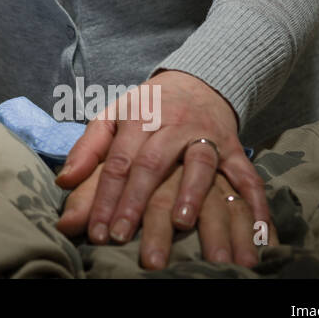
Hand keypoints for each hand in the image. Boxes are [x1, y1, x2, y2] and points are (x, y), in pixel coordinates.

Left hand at [52, 69, 271, 246]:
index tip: (96, 232)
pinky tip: (255, 230)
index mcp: (137, 118)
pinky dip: (253, 201)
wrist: (198, 79)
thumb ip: (88, 149)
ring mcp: (205, 135)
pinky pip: (246, 173)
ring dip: (191, 193)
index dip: (105, 197)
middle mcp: (171, 126)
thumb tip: (63, 181)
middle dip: (136, 203)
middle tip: (123, 238)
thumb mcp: (113, 116)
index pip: (117, 161)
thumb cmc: (148, 106)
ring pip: (198, 163)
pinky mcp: (234, 146)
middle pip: (151, 165)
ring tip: (181, 223)